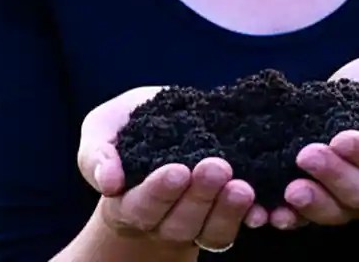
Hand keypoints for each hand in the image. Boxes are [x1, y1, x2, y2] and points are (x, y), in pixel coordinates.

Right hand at [77, 86, 263, 250]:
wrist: (166, 125)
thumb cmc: (129, 128)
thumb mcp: (102, 130)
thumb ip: (96, 153)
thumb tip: (108, 182)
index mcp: (126, 204)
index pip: (140, 207)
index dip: (158, 193)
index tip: (177, 170)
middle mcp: (160, 223)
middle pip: (178, 224)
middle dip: (199, 197)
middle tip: (217, 166)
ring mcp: (195, 223)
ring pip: (211, 232)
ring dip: (228, 211)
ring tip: (242, 187)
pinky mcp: (223, 215)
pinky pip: (237, 227)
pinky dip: (250, 218)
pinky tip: (261, 203)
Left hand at [266, 56, 358, 229]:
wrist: (358, 99)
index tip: (341, 138)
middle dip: (336, 177)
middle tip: (306, 155)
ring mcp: (353, 200)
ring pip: (339, 212)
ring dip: (314, 204)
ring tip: (291, 190)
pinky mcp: (323, 202)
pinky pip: (308, 218)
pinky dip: (290, 218)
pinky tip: (272, 213)